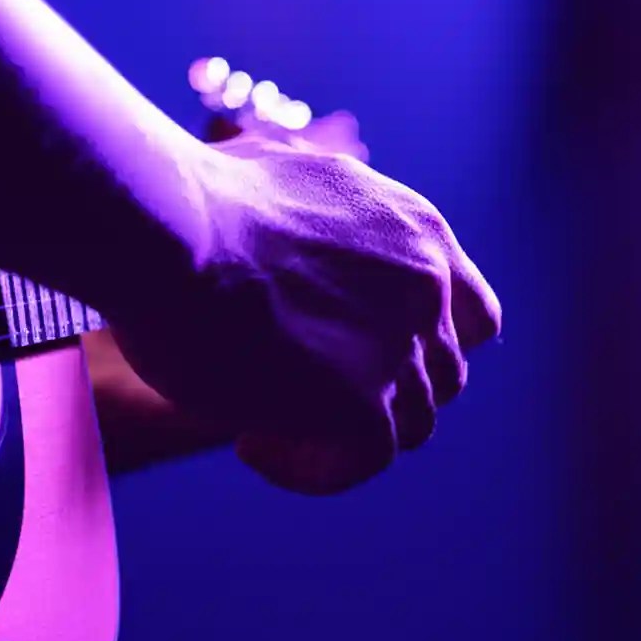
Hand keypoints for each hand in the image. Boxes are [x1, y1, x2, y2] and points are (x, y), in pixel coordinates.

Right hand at [109, 126, 500, 494]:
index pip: (475, 315)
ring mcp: (400, 347)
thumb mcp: (287, 172)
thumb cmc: (196, 200)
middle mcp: (426, 288)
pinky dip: (312, 468)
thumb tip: (305, 215)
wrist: (165, 228)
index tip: (374, 360)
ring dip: (340, 433)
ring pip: (408, 426)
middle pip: (441, 379)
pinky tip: (254, 445)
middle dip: (380, 394)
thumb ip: (322, 215)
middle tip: (303, 391)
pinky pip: (363, 461)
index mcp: (418, 231)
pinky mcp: (363, 404)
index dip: (430, 348)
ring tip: (260, 420)